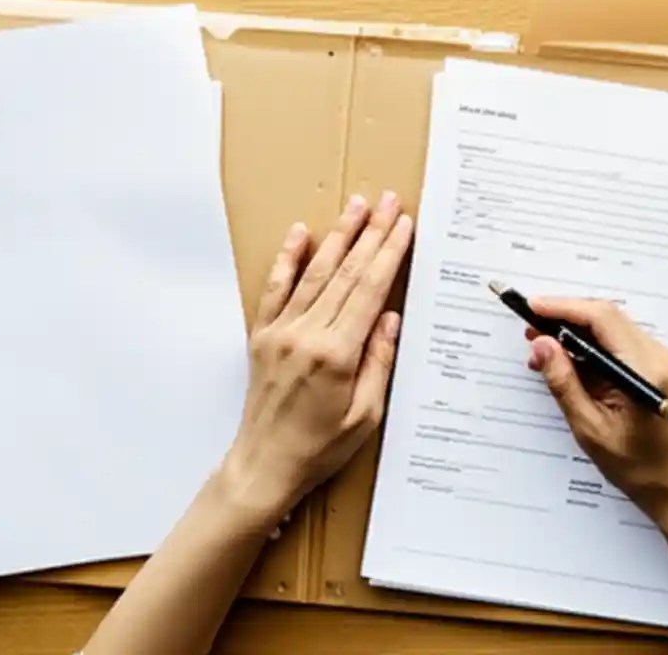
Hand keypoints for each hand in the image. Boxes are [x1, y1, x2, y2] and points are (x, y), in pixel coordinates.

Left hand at [215, 192, 412, 522]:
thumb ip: (379, 361)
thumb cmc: (320, 448)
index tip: (404, 225)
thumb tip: (390, 317)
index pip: (370, 290)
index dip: (390, 253)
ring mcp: (281, 332)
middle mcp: (306, 335)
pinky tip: (300, 233)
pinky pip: (276, 288)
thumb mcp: (366, 414)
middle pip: (346, 272)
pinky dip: (288, 258)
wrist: (265, 465)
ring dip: (338, 235)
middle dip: (371, 233)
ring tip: (357, 206)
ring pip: (315, 272)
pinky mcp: (263, 336)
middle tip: (390, 202)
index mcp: (336, 354)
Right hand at [525, 298, 667, 532]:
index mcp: (647, 371)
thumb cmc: (640, 470)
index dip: (563, 308)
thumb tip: (542, 345)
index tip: (532, 308)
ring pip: (615, 330)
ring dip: (579, 336)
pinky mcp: (663, 370)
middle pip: (609, 319)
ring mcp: (666, 363)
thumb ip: (564, 382)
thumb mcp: (590, 429)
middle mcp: (663, 359)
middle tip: (531, 331)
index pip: (603, 319)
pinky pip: (624, 347)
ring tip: (545, 351)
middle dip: (566, 320)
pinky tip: (572, 364)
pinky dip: (595, 350)